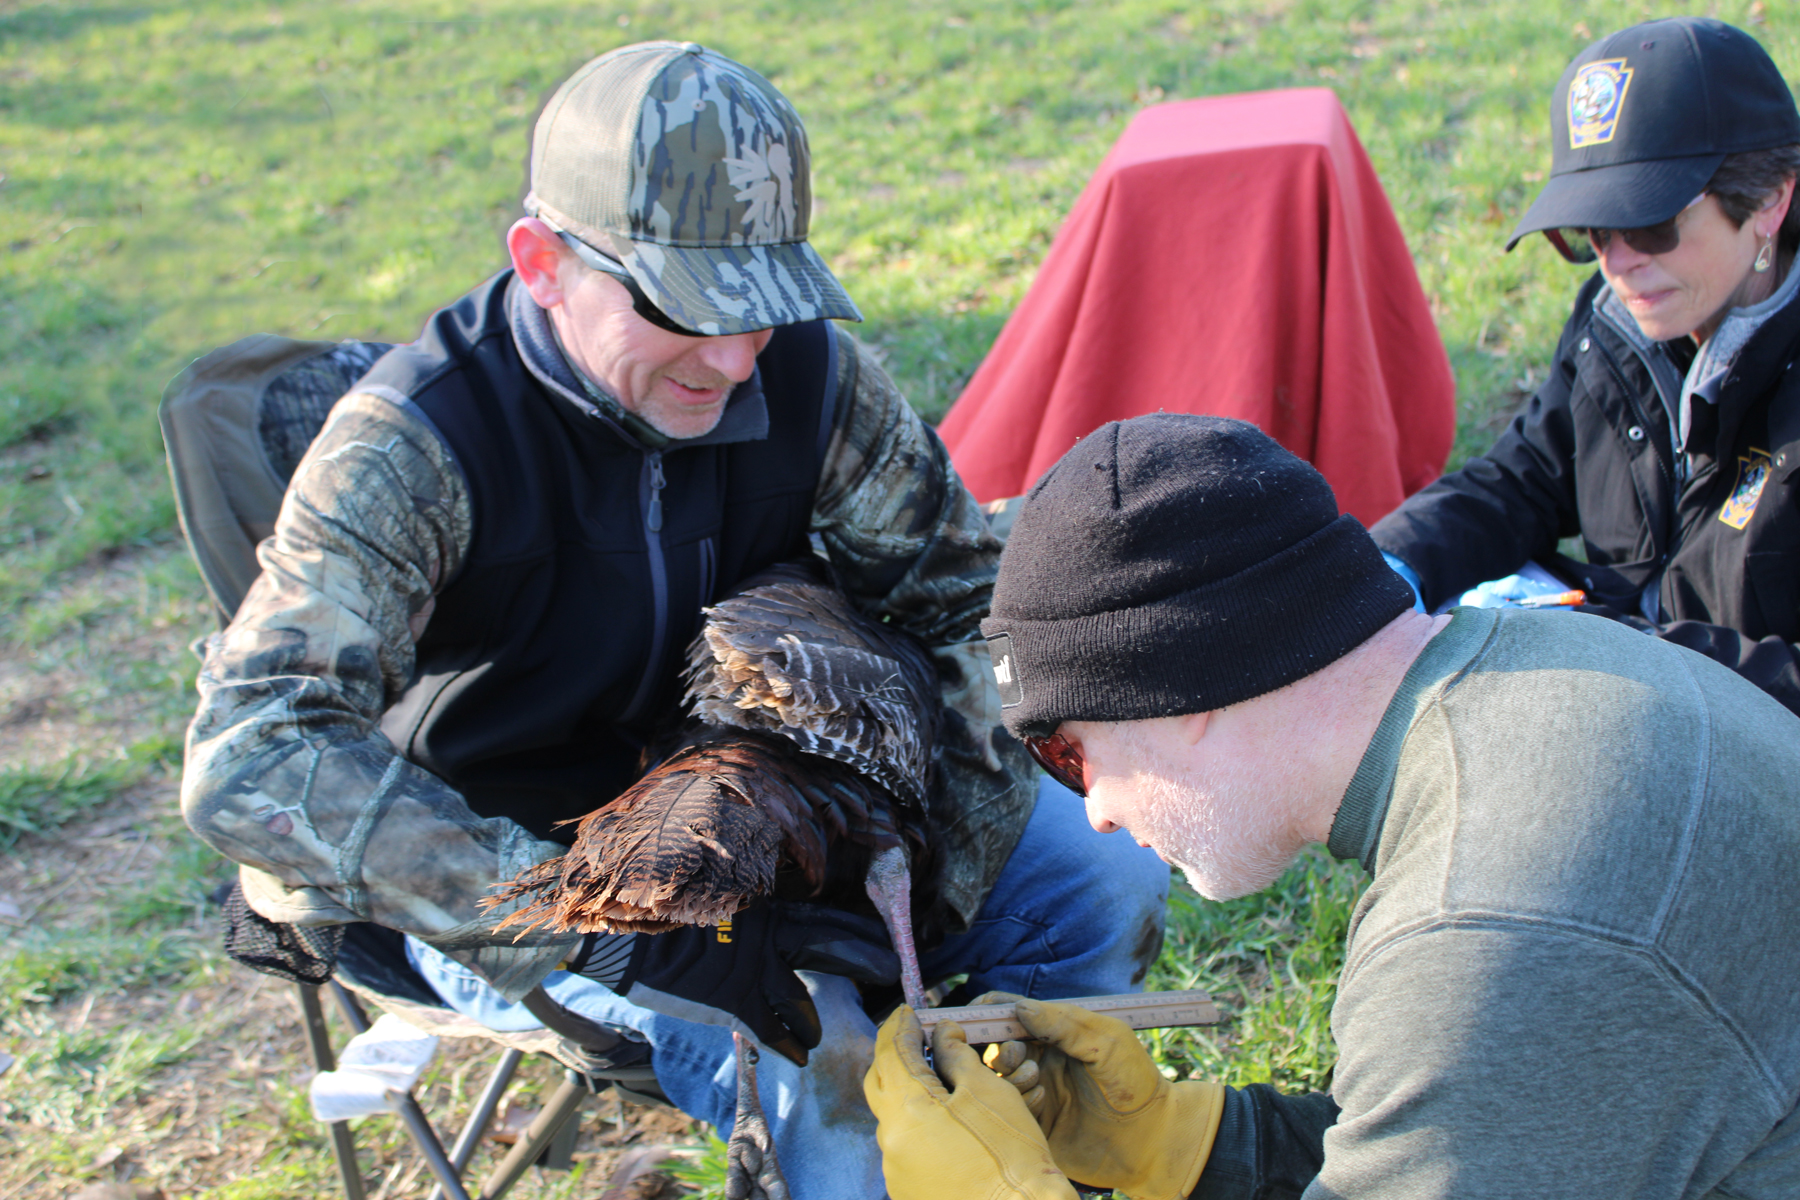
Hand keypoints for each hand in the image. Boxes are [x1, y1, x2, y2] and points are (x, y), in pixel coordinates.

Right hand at [616, 900, 898, 1066]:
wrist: (627, 939)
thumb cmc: (661, 919)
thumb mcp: (708, 904)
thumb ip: (738, 918)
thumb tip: (757, 929)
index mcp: (762, 912)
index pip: (821, 920)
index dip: (852, 930)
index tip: (880, 937)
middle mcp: (766, 940)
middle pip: (828, 949)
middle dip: (862, 959)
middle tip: (890, 969)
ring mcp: (753, 973)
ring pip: (800, 1001)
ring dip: (812, 1021)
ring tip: (815, 1038)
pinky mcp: (735, 1004)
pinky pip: (772, 1031)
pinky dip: (788, 1045)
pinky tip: (798, 1057)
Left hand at [863, 1005, 1077, 1199]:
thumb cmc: (1010, 1154)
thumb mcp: (986, 1091)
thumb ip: (956, 1054)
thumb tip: (942, 1033)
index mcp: (906, 1110)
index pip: (890, 1052)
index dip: (900, 1026)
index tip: (909, 1011)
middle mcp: (890, 1142)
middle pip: (881, 1083)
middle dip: (896, 1055)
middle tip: (917, 1038)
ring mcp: (896, 1170)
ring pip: (892, 1117)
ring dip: (909, 1093)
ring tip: (939, 1079)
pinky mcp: (907, 1190)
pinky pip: (904, 1146)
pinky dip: (918, 1125)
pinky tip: (945, 1120)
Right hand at [974, 992, 1224, 1199]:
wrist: (1150, 1136)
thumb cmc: (1135, 1081)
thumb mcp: (1106, 1040)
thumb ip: (1063, 1022)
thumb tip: (1019, 1007)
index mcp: (1056, 1032)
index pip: (1012, 1013)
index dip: (990, 1012)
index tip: (977, 1015)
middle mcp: (1042, 1059)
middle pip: (997, 1045)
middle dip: (1000, 1046)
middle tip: (1017, 1054)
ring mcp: (1036, 1091)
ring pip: (998, 1077)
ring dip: (1010, 1073)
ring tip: (1037, 1080)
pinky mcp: (1035, 1123)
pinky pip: (1009, 1108)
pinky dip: (1018, 1099)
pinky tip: (1043, 1101)